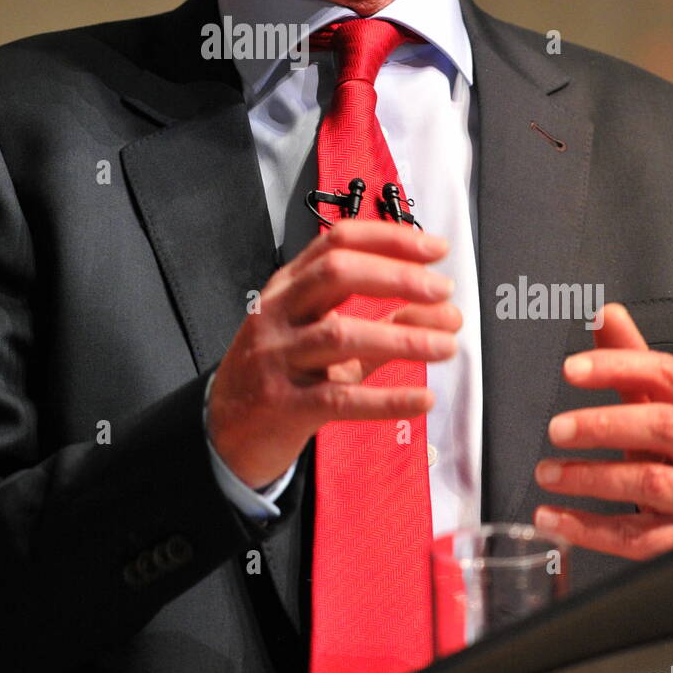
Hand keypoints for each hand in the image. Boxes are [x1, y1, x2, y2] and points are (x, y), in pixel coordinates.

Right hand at [207, 219, 460, 488]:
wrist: (225, 433)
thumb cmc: (282, 376)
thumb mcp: (325, 340)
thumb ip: (381, 325)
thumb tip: (440, 311)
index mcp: (288, 287)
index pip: (337, 242)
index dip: (389, 239)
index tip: (436, 249)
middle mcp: (278, 313)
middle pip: (336, 273)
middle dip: (396, 277)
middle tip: (443, 290)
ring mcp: (276, 357)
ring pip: (340, 335)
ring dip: (402, 339)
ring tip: (447, 345)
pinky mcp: (283, 405)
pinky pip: (339, 398)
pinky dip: (387, 399)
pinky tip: (423, 399)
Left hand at [534, 302, 672, 557]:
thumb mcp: (665, 403)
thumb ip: (635, 362)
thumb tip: (607, 314)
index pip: (666, 375)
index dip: (617, 366)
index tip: (571, 369)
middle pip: (661, 427)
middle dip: (604, 424)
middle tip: (557, 428)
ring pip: (648, 482)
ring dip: (589, 478)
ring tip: (546, 473)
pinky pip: (638, 538)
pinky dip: (590, 529)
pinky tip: (554, 519)